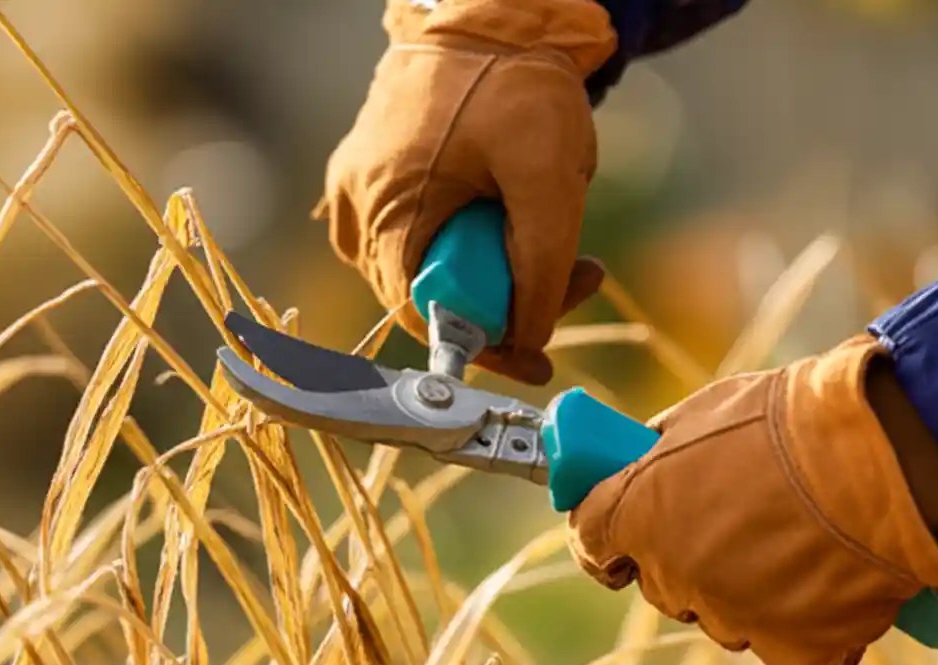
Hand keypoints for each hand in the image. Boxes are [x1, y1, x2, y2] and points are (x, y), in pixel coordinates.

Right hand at [317, 0, 616, 384]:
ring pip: (430, 266)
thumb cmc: (516, 83)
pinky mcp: (376, 174)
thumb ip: (539, 264)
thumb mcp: (548, 175)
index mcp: (387, 212)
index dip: (488, 344)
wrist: (490, 13)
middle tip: (579, 274)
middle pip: (432, 294)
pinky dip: (472, 239)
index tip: (538, 357)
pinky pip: (421, 234)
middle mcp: (358, 208)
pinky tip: (514, 215)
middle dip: (510, 297)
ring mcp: (360, 190)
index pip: (428, 316)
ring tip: (559, 236)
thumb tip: (527, 338)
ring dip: (498, 267)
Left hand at [566, 334, 937, 664]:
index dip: (603, 536)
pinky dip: (806, 622)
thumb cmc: (795, 418)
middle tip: (730, 523)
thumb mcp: (706, 410)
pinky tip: (829, 579)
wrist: (888, 450)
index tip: (614, 537)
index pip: (591, 538)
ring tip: (794, 539)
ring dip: (745, 589)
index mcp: (638, 511)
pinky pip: (785, 644)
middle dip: (684, 556)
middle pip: (661, 581)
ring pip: (722, 615)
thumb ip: (659, 446)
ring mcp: (734, 615)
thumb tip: (637, 455)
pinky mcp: (796, 646)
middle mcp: (676, 572)